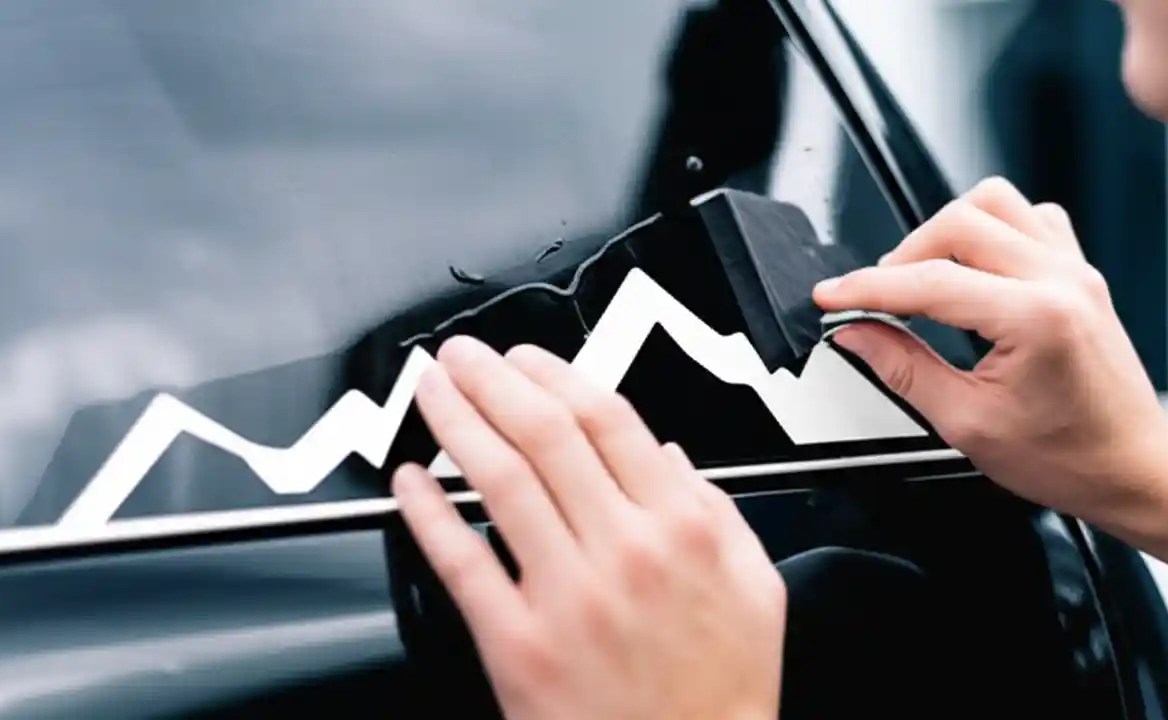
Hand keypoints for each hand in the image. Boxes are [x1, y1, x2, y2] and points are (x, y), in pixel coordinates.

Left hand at [392, 336, 784, 719]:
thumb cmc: (720, 691)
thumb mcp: (754, 587)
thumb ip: (716, 508)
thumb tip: (670, 457)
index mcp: (682, 527)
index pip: (608, 419)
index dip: (556, 373)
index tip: (526, 358)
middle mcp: (623, 551)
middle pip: (545, 434)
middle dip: (493, 379)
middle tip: (463, 354)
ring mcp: (568, 596)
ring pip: (501, 481)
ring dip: (457, 421)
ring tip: (432, 390)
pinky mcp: (519, 646)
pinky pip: (462, 564)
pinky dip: (429, 513)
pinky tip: (412, 480)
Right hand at [813, 178, 1167, 523]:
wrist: (1132, 467)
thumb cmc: (1066, 457)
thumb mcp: (966, 424)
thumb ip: (902, 369)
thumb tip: (856, 334)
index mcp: (1036, 319)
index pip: (930, 282)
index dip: (867, 288)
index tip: (832, 296)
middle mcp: (1061, 281)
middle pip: (958, 223)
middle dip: (903, 256)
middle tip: (875, 297)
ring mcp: (1075, 271)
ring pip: (994, 203)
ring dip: (945, 231)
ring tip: (922, 275)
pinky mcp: (1079, 272)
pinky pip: (1030, 217)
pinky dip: (990, 230)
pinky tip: (973, 268)